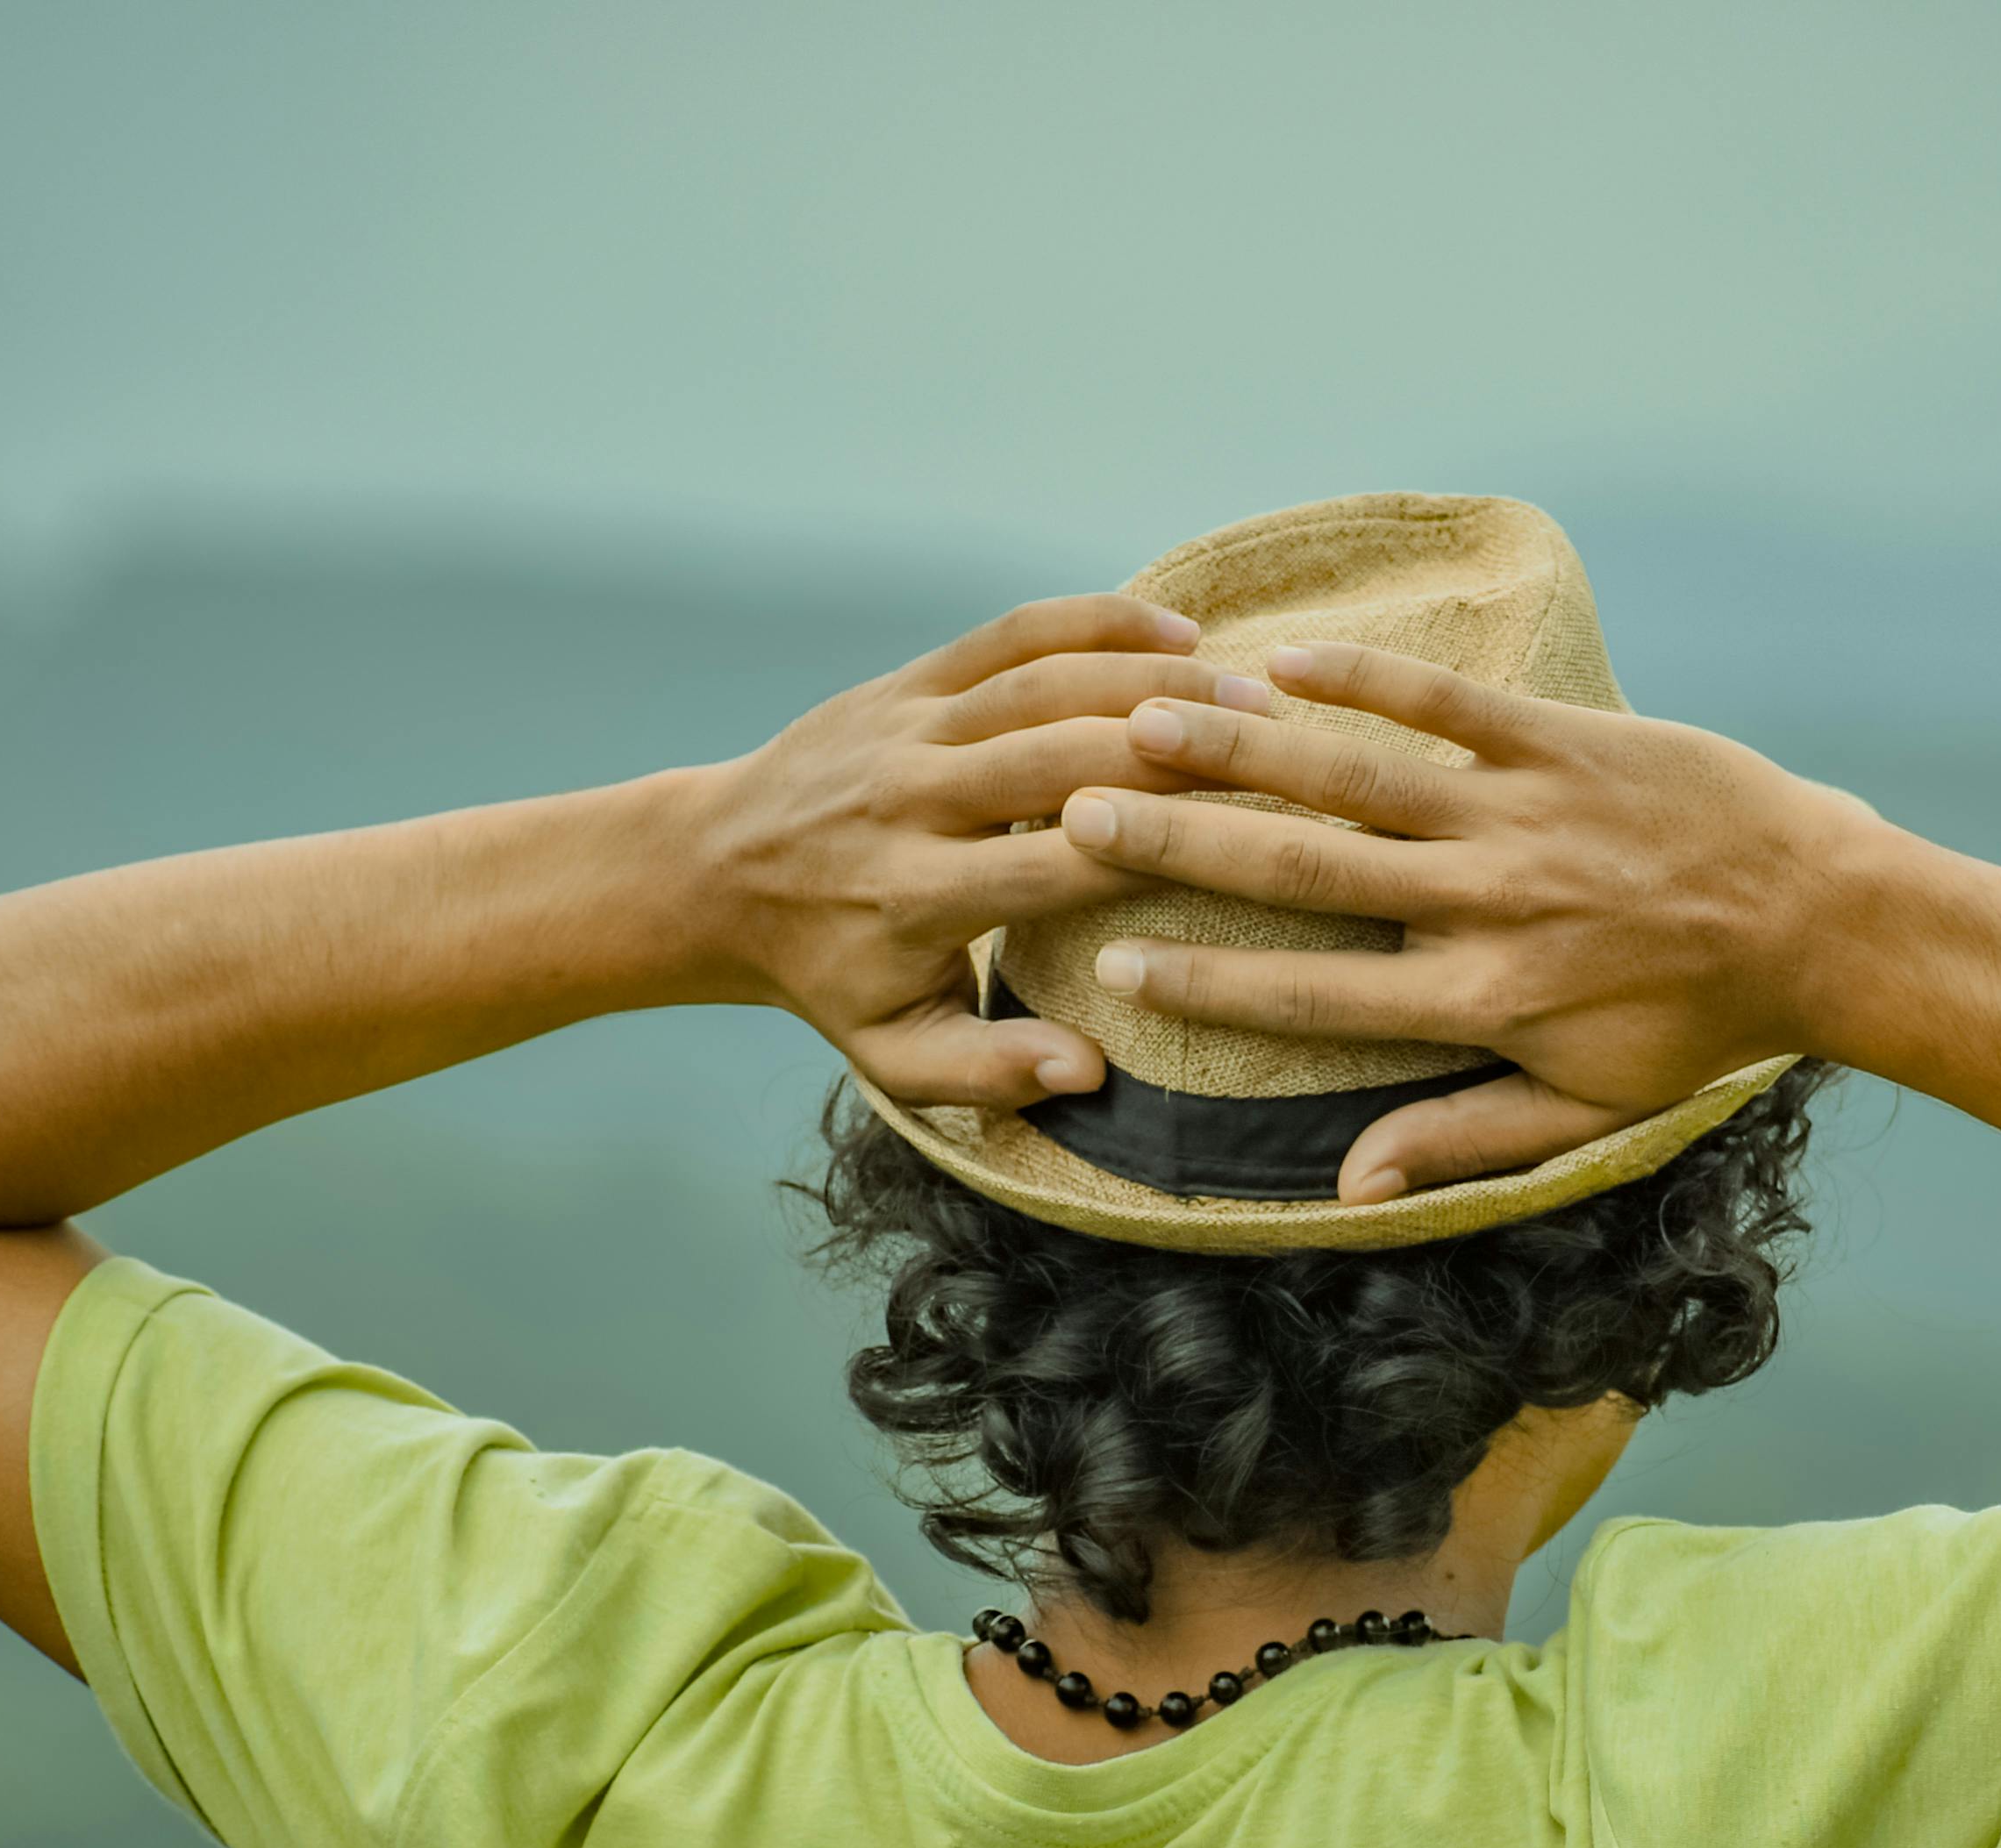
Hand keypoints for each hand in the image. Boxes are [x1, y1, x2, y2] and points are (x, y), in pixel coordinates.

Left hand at [678, 596, 1274, 1105]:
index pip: (1059, 865)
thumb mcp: (892, 1054)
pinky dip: (1094, 621)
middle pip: (1065, 756)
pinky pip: (1010, 634)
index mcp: (917, 896)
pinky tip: (1176, 628)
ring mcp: (907, 729)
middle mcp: (911, 804)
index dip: (1163, 851)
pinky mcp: (906, 682)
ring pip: (1046, 682)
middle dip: (1181, 751)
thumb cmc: (829, 976)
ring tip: (1256, 694)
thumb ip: (987, 1073)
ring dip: (1156, 680)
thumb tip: (1087, 1070)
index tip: (1257, 850)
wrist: (713, 875)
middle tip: (1287, 755)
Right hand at [1054, 642, 1872, 1198]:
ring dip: (1247, 747)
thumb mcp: (1587, 1110)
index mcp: (1482, 1000)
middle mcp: (1487, 904)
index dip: (1207, 979)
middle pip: (1308, 871)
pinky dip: (1363, 678)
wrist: (1824, 923)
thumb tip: (1348, 1187)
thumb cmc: (1699, 1026)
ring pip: (1361, 777)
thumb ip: (1462, 1140)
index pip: (1314, 994)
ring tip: (1146, 721)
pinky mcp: (1565, 743)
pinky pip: (1447, 703)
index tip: (1113, 961)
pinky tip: (1282, 659)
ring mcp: (1524, 814)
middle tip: (1080, 816)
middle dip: (1186, 843)